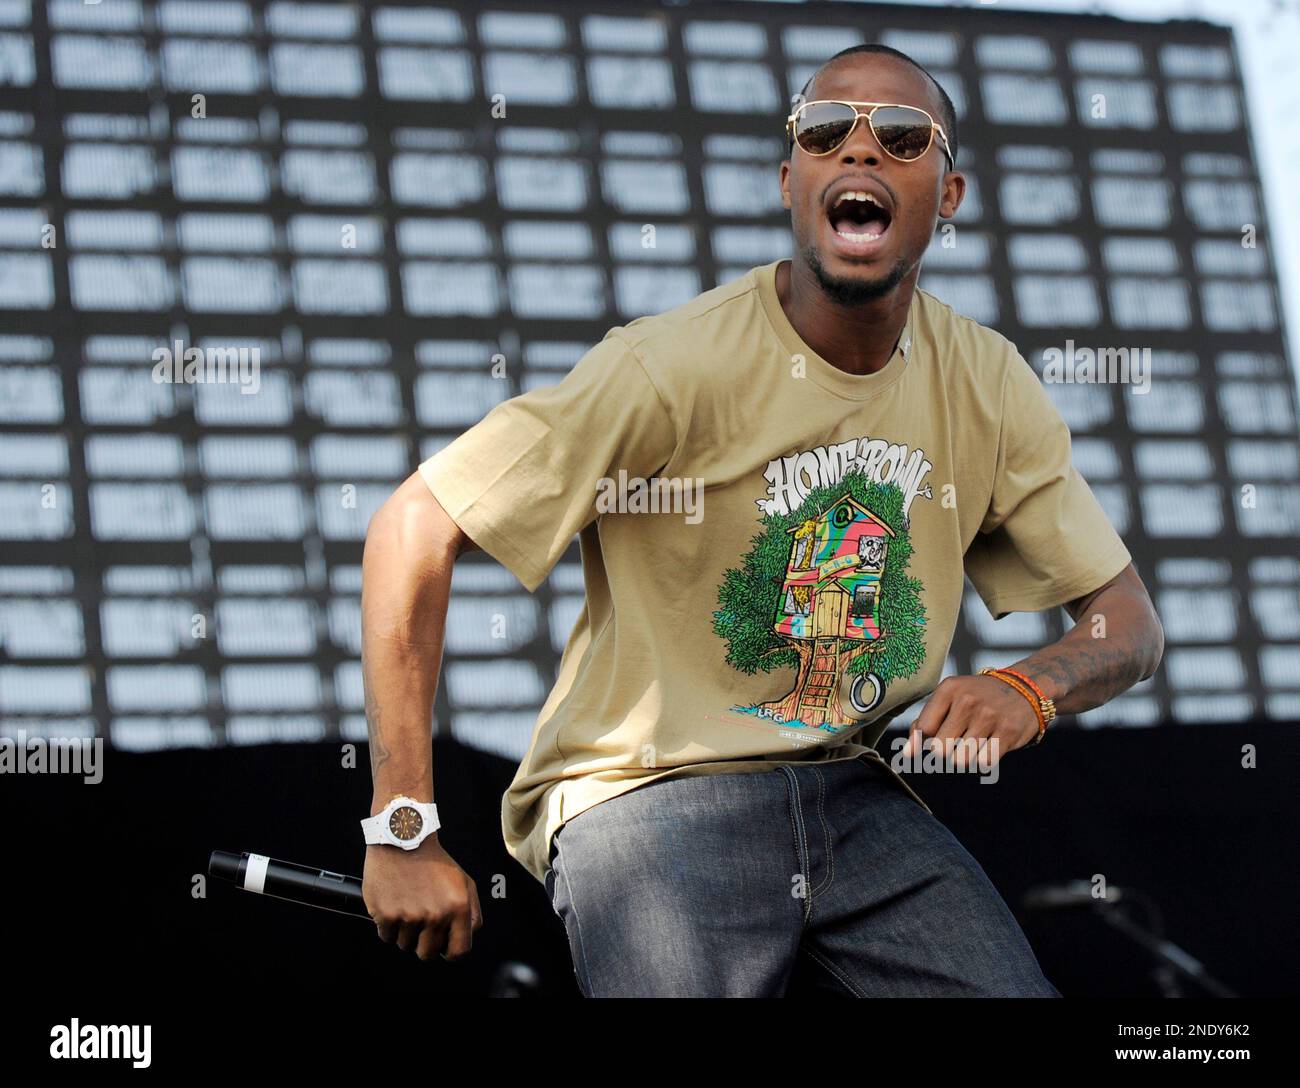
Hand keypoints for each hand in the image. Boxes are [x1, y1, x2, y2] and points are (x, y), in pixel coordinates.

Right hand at [362, 837, 481, 960]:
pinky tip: (394, 904)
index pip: (459, 952)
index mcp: (458, 908)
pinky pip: (386, 937)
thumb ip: (472, 913)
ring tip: (407, 905)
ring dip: (405, 932)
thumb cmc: (433, 861)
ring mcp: (409, 917)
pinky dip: (388, 926)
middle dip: (425, 943)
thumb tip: (468, 938)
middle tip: (421, 923)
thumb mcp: (465, 882)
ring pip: (405, 946)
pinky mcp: (386, 915)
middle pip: (428, 954)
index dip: (450, 952)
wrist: (403, 839)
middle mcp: (435, 915)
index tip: (443, 946)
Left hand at [901, 674, 1040, 768]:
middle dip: (947, 751)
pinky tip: (989, 746)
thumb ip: (924, 724)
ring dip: (965, 758)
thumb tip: (907, 754)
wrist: (1025, 688)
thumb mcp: (949, 699)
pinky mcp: (1008, 732)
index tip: (938, 735)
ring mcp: (989, 716)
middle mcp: (968, 700)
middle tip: (958, 740)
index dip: (927, 739)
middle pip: (940, 750)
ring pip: (961, 760)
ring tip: (974, 742)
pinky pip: (984, 763)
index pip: (923, 729)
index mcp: (949, 689)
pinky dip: (983, 760)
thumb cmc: (977, 698)